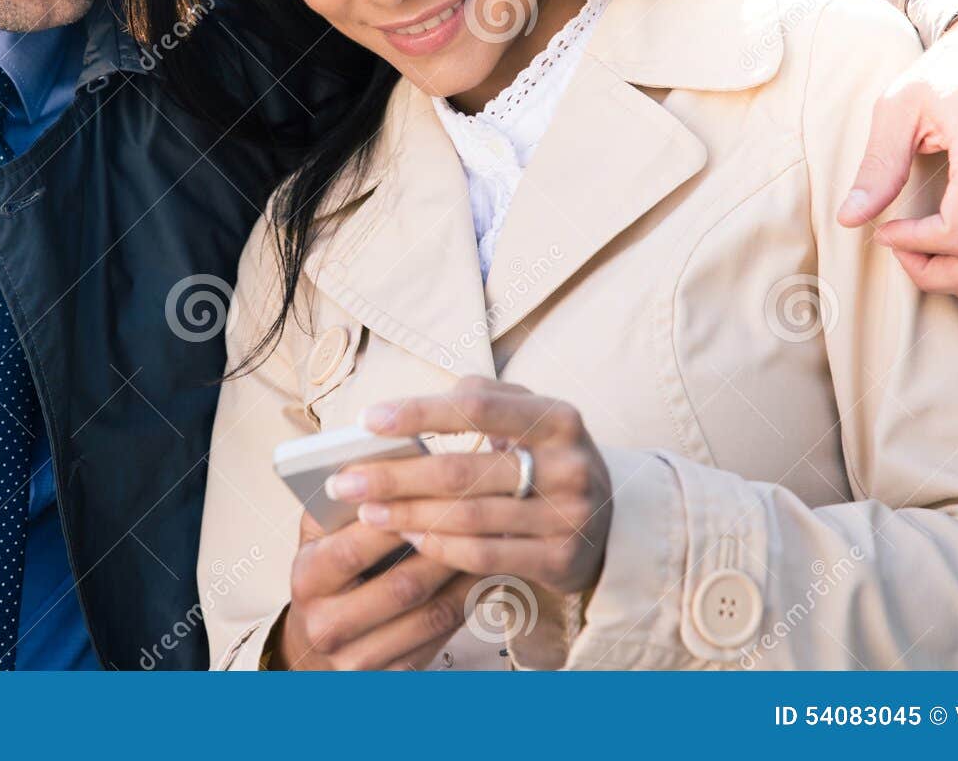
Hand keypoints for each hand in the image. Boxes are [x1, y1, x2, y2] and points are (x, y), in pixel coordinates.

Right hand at [273, 509, 476, 669]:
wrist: (316, 643)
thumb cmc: (327, 573)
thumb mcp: (319, 535)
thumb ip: (342, 501)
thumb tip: (386, 461)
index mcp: (307, 580)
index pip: (353, 548)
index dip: (396, 520)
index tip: (434, 489)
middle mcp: (327, 626)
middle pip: (402, 586)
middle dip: (447, 549)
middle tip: (481, 516)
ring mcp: (358, 660)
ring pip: (430, 615)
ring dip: (467, 578)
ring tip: (493, 544)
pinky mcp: (389, 680)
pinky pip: (439, 640)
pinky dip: (466, 606)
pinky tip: (483, 578)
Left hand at [335, 376, 612, 595]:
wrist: (612, 523)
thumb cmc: (549, 458)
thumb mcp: (532, 416)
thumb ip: (479, 398)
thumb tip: (407, 410)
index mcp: (559, 417)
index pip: (477, 406)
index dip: (419, 412)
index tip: (368, 420)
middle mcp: (570, 465)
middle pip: (463, 469)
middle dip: (395, 476)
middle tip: (345, 481)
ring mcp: (569, 516)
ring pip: (468, 517)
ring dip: (408, 516)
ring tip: (366, 512)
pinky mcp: (561, 560)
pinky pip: (486, 556)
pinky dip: (441, 548)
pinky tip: (410, 539)